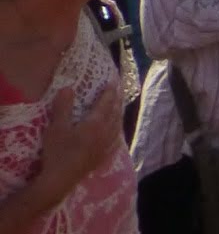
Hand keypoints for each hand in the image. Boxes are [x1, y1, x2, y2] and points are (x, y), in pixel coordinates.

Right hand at [30, 85, 121, 201]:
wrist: (60, 180)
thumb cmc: (58, 152)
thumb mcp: (56, 127)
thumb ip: (63, 107)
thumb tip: (68, 87)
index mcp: (95, 123)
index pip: (106, 103)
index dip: (110, 92)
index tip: (113, 81)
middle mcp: (105, 133)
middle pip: (115, 113)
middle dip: (117, 100)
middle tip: (120, 90)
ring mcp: (106, 146)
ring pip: (117, 125)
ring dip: (119, 113)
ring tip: (120, 106)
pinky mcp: (103, 157)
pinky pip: (115, 140)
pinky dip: (117, 131)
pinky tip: (117, 133)